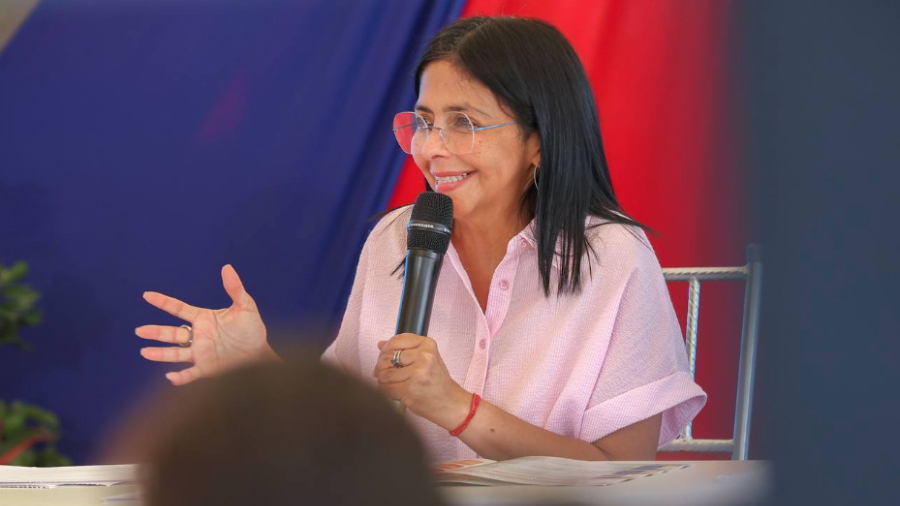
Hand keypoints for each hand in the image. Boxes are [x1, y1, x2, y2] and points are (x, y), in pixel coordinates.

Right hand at [136, 264, 274, 384]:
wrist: (260, 352)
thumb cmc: (251, 328)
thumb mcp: (245, 306)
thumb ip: (235, 289)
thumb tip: (227, 267)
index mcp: (203, 319)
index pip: (179, 309)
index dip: (163, 302)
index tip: (147, 295)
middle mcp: (197, 336)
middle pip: (172, 334)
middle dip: (156, 332)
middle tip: (140, 331)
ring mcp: (200, 353)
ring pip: (176, 354)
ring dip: (161, 353)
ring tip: (145, 352)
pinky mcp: (207, 368)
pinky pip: (191, 374)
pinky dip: (181, 377)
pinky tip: (170, 377)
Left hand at [373, 333, 470, 428]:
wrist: (449, 402)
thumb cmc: (436, 380)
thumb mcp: (426, 358)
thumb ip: (404, 349)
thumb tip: (380, 344)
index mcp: (427, 344)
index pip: (396, 341)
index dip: (385, 350)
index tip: (384, 357)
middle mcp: (424, 356)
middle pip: (387, 357)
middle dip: (381, 367)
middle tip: (384, 373)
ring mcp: (418, 373)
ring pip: (384, 373)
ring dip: (382, 380)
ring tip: (390, 383)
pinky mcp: (410, 389)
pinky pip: (386, 387)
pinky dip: (385, 390)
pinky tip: (393, 391)